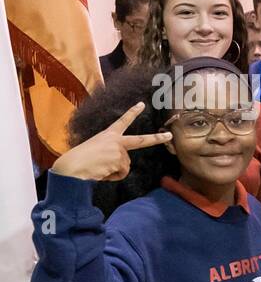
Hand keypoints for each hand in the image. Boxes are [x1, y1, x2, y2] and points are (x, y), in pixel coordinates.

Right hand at [49, 102, 171, 181]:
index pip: (122, 121)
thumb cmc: (79, 160)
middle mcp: (115, 140)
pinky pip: (121, 174)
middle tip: (169, 135)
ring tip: (99, 168)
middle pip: (141, 140)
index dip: (132, 112)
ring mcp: (119, 150)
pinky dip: (112, 177)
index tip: (142, 104)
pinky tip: (101, 172)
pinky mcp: (120, 160)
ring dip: (114, 171)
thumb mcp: (95, 151)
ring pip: (125, 166)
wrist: (72, 167)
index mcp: (107, 135)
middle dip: (157, 138)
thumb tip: (121, 165)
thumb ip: (110, 153)